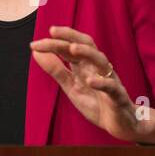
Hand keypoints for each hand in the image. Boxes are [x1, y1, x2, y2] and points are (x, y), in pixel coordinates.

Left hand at [30, 25, 147, 142]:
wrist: (120, 123)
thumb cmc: (96, 102)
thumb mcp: (71, 86)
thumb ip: (56, 70)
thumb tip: (36, 52)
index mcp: (85, 65)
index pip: (69, 48)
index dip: (53, 44)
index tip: (34, 44)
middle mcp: (97, 68)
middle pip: (86, 45)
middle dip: (70, 37)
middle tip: (52, 31)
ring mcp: (109, 80)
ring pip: (101, 61)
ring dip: (88, 53)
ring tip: (73, 48)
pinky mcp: (117, 96)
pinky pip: (111, 87)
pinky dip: (102, 83)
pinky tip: (91, 81)